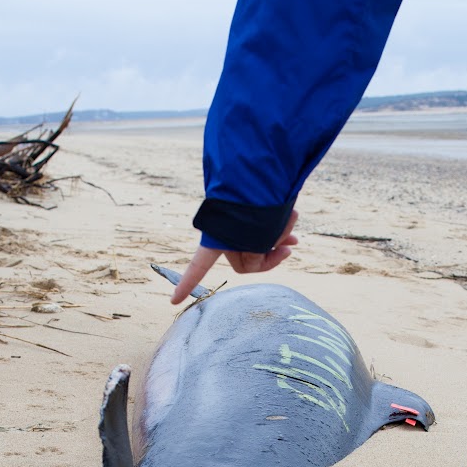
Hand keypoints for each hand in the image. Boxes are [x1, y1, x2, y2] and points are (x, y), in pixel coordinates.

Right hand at [170, 211, 299, 304]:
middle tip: (288, 247)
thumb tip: (261, 257)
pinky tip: (293, 217)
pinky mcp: (253, 214)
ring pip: (261, 244)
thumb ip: (255, 257)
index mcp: (216, 239)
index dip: (186, 283)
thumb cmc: (255, 200)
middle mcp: (225, 235)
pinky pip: (267, 229)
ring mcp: (239, 225)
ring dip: (279, 237)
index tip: (173, 301)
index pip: (198, 267)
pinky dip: (281, 227)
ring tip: (293, 218)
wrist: (262, 165)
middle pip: (247, 261)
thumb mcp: (255, 239)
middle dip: (269, 256)